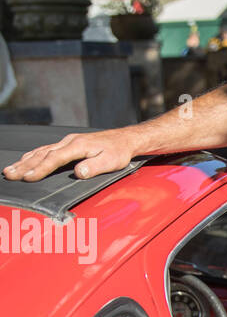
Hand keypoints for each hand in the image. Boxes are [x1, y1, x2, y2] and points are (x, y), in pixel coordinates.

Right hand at [1, 129, 136, 182]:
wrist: (125, 139)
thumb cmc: (119, 152)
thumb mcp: (111, 162)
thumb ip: (94, 167)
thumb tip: (79, 173)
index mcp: (78, 145)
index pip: (54, 158)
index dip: (40, 169)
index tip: (27, 178)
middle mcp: (69, 141)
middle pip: (42, 154)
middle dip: (24, 165)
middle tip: (9, 174)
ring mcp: (67, 141)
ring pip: (41, 151)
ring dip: (24, 161)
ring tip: (10, 170)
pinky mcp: (68, 143)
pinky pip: (46, 149)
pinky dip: (33, 155)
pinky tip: (24, 160)